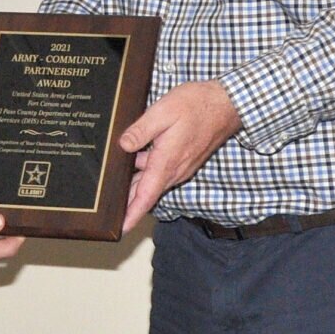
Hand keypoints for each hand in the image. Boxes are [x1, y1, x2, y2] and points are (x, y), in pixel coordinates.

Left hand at [117, 80, 241, 228]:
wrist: (226, 104)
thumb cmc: (197, 105)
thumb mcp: (162, 112)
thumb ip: (141, 130)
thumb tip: (122, 145)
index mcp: (166, 162)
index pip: (146, 196)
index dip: (132, 214)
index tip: (120, 229)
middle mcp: (174, 170)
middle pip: (145, 192)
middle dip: (127, 203)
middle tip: (108, 210)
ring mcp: (180, 166)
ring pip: (151, 179)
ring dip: (134, 182)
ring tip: (111, 180)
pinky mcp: (183, 159)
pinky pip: (159, 170)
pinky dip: (144, 169)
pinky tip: (131, 157)